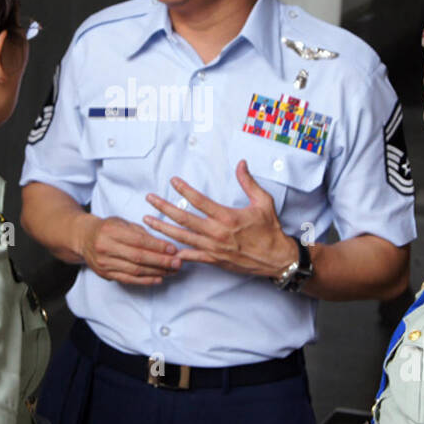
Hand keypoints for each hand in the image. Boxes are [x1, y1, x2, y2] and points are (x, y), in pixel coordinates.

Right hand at [76, 213, 179, 285]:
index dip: (157, 246)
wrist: (83, 238)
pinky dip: (145, 280)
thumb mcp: (121, 222)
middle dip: (160, 261)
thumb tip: (163, 244)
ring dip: (156, 272)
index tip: (173, 249)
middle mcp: (105, 248)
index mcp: (111, 231)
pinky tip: (158, 278)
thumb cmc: (106, 228)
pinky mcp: (105, 274)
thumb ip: (140, 232)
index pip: (138, 240)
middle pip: (138, 257)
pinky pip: (128, 279)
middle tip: (177, 262)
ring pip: (135, 270)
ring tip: (172, 271)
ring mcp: (104, 263)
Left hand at [142, 160, 296, 278]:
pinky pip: (192, 256)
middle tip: (149, 199)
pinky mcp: (214, 260)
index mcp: (227, 217)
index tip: (172, 181)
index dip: (184, 190)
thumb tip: (240, 164)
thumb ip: (248, 183)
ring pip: (182, 237)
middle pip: (184, 219)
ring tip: (147, 221)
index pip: (199, 201)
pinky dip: (177, 253)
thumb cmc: (270, 230)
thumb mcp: (263, 202)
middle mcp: (217, 233)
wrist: (276, 259)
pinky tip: (164, 248)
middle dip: (164, 208)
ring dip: (163, 229)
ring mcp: (213, 248)